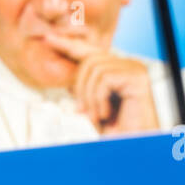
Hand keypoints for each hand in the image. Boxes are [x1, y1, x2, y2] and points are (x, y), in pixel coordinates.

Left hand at [42, 33, 159, 135]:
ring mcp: (134, 68)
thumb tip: (68, 81)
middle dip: (79, 86)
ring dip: (88, 97)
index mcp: (118, 69)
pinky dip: (98, 99)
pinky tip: (105, 114)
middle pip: (89, 59)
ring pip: (94, 69)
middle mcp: (128, 64)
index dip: (68, 44)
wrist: (133, 146)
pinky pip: (104, 78)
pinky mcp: (137, 76)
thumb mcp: (93, 108)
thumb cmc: (116, 131)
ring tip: (96, 115)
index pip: (90, 52)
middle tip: (82, 110)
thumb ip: (84, 92)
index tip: (47, 38)